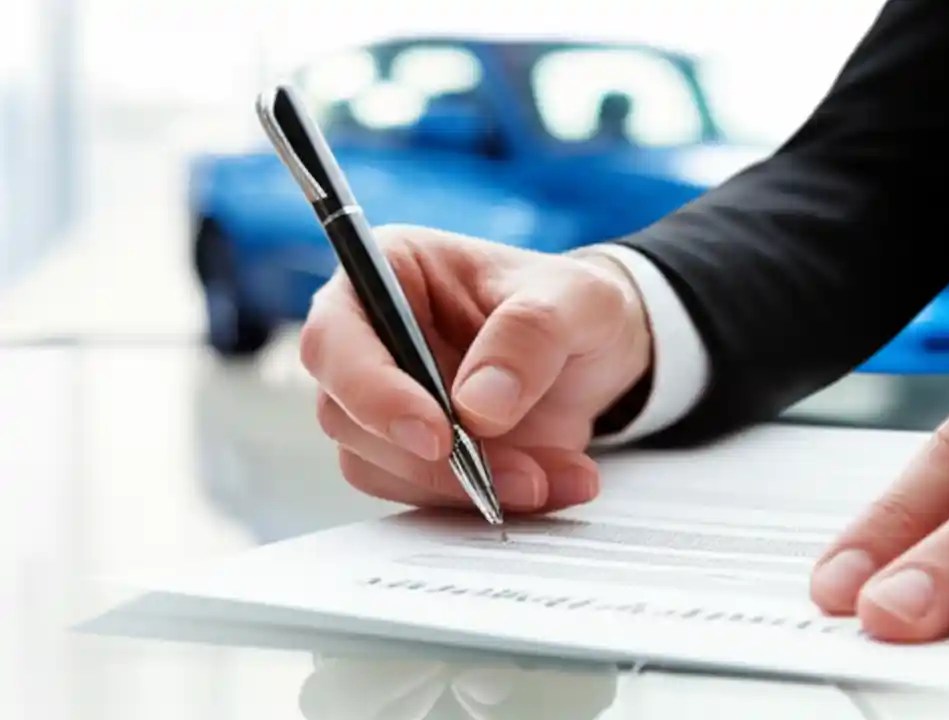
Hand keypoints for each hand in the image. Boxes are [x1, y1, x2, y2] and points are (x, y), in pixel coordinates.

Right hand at [300, 225, 650, 513]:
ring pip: (381, 467)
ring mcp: (389, 402)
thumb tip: (476, 407)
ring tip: (555, 476)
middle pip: (347, 416)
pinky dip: (490, 499)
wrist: (602, 351)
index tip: (435, 436)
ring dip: (466, 487)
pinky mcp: (416, 454)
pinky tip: (556, 482)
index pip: (334, 337)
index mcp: (390, 271)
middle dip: (432, 460)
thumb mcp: (578, 298)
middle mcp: (373, 339)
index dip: (370, 392)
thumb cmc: (576, 303)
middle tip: (522, 475)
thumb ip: (530, 336)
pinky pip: (426, 494)